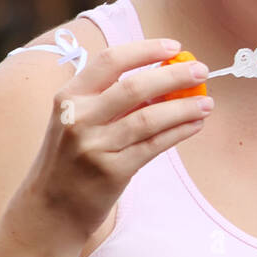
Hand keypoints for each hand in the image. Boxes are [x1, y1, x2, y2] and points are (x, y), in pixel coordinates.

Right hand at [26, 38, 212, 238]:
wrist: (49, 210)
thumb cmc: (70, 158)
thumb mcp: (77, 120)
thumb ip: (111, 98)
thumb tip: (165, 75)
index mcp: (69, 97)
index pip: (110, 61)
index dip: (146, 50)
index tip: (174, 46)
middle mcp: (79, 118)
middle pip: (135, 87)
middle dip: (174, 75)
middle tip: (201, 70)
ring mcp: (95, 146)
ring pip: (150, 118)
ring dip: (184, 107)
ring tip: (206, 102)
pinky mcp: (112, 171)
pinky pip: (155, 145)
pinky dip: (179, 132)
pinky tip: (195, 124)